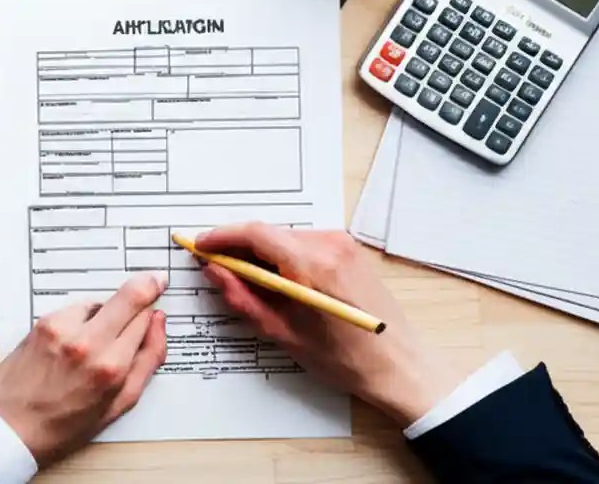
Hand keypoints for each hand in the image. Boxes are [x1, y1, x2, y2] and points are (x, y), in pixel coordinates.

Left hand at [0, 272, 167, 465]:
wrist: (11, 427)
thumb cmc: (64, 425)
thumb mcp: (118, 405)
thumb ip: (146, 362)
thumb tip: (158, 325)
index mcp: (111, 368)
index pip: (145, 320)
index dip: (153, 313)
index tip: (157, 306)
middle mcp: (88, 342)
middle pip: (128, 296)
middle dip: (145, 287)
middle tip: (154, 281)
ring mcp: (62, 328)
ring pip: (100, 302)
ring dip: (105, 314)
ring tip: (94, 342)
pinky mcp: (43, 322)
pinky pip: (74, 309)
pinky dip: (80, 320)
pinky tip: (73, 342)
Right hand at [196, 224, 462, 425]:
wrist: (399, 365)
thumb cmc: (346, 358)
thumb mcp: (283, 332)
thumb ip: (242, 298)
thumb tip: (215, 272)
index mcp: (313, 265)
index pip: (255, 234)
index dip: (221, 237)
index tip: (200, 247)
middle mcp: (330, 245)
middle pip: (268, 234)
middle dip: (238, 249)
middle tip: (218, 270)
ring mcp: (343, 244)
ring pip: (284, 238)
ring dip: (262, 255)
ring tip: (250, 285)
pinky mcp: (349, 250)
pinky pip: (304, 244)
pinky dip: (283, 257)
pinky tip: (279, 283)